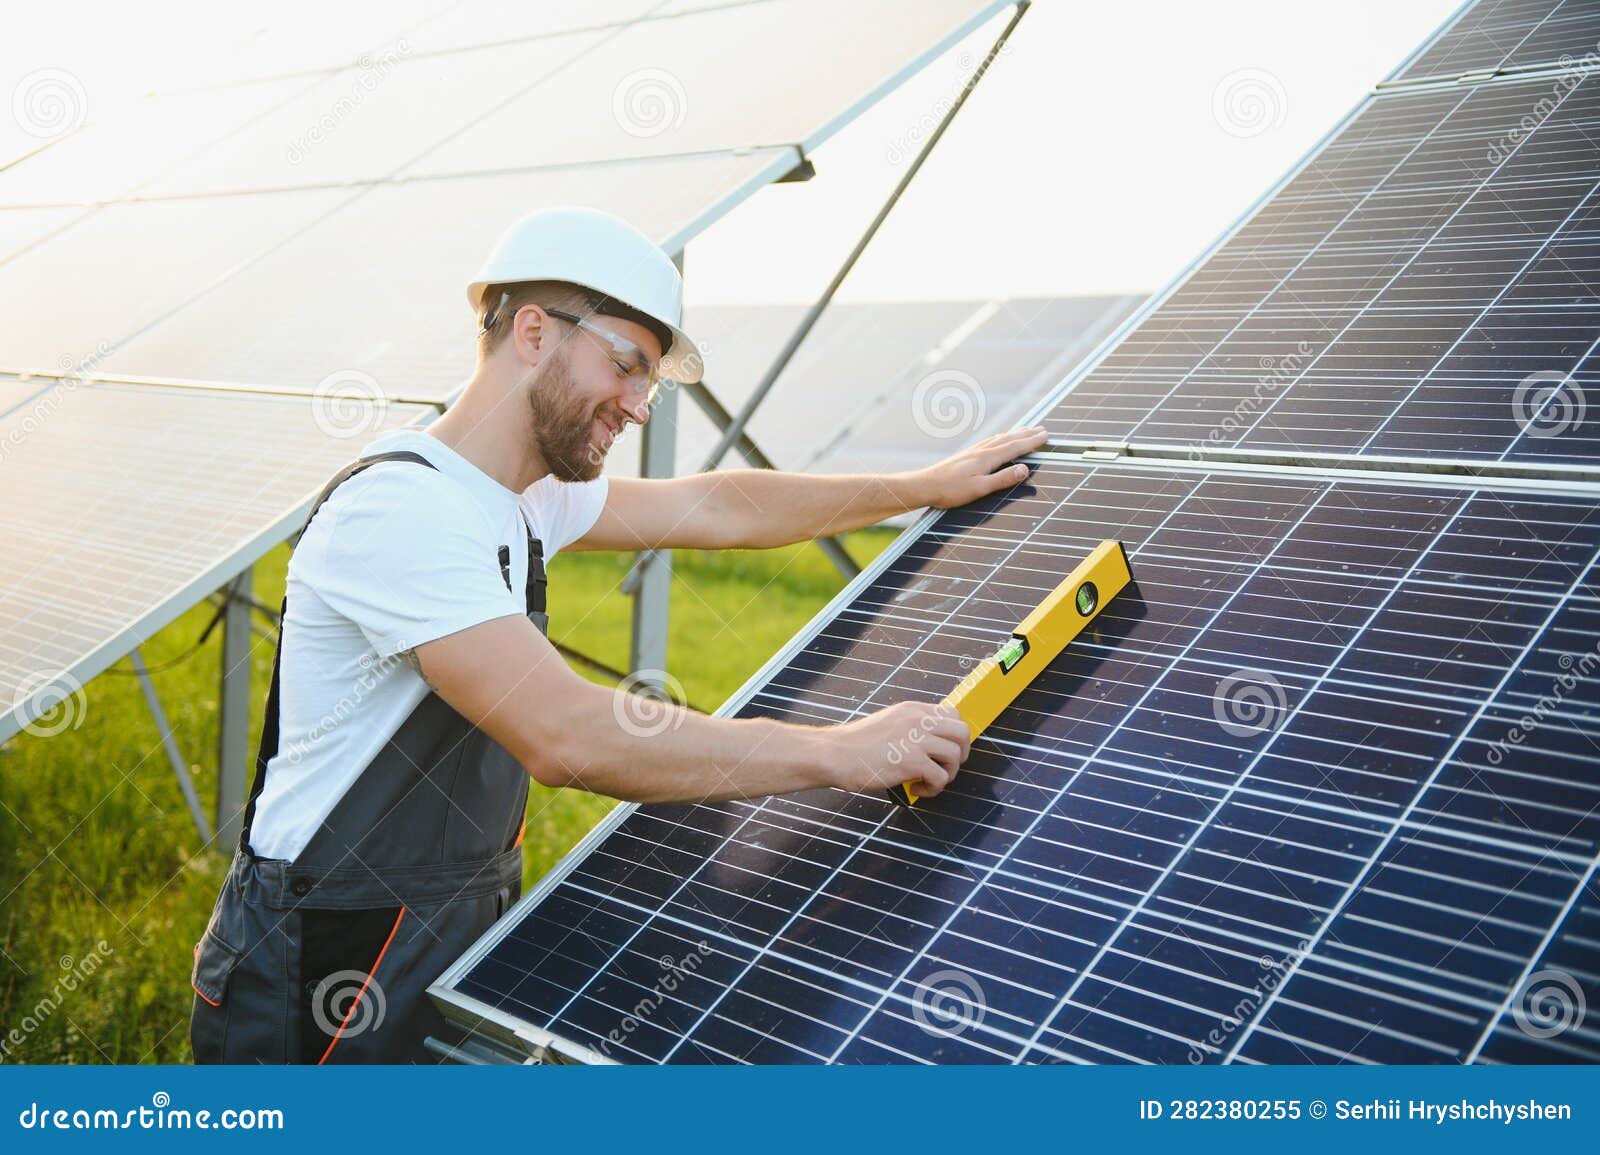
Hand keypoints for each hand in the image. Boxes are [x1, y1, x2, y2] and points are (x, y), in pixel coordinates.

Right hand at [825, 701, 970, 797]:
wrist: (834, 754)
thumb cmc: (855, 745)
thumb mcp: (889, 723)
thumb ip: (911, 727)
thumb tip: (932, 745)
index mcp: (912, 710)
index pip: (953, 714)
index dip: (954, 736)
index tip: (944, 751)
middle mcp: (918, 720)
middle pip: (962, 731)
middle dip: (961, 754)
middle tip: (945, 767)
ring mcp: (916, 739)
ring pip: (956, 755)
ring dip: (947, 773)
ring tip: (928, 780)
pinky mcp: (911, 761)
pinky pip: (940, 777)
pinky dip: (933, 789)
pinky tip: (915, 789)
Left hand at [912, 426, 1047, 508]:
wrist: (924, 486)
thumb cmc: (950, 490)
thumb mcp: (980, 488)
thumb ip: (1002, 479)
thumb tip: (1025, 469)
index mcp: (987, 458)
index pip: (1015, 447)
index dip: (1032, 441)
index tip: (1046, 435)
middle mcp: (981, 451)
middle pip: (1009, 439)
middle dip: (1026, 434)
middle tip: (1042, 429)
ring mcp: (973, 452)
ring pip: (999, 439)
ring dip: (1014, 434)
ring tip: (1025, 431)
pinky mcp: (966, 456)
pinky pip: (989, 442)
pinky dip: (1000, 438)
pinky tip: (998, 441)